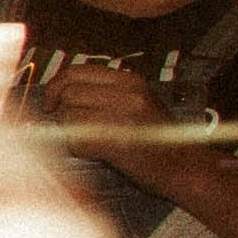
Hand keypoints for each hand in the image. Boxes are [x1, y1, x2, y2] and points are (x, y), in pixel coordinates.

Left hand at [30, 55, 185, 180]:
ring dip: (69, 131)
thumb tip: (60, 93)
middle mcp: (127, 92)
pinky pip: (76, 139)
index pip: (76, 71)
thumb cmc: (156, 138)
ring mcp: (122, 115)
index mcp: (130, 80)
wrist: (185, 167)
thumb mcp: (137, 102)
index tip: (51, 103)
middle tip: (67, 126)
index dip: (56, 86)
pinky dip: (77, 148)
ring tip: (89, 141)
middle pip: (67, 92)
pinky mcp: (116, 140)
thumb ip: (104, 93)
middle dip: (60, 111)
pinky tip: (94, 152)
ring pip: (68, 115)